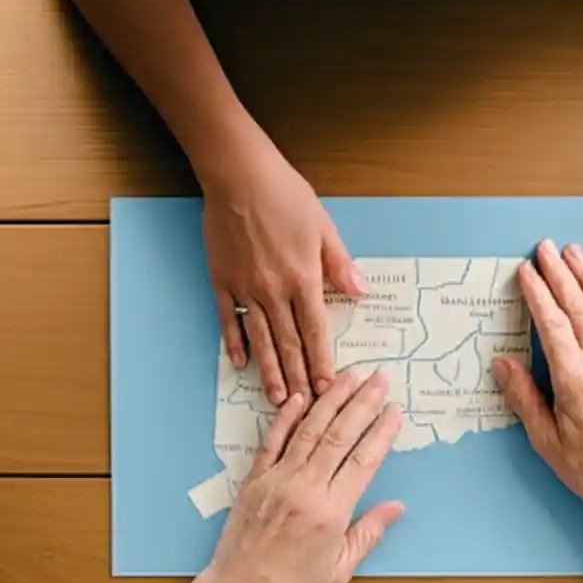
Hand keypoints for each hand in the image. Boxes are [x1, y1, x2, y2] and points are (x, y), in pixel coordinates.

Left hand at [197, 368, 403, 582]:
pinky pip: (273, 440)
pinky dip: (287, 415)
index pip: (364, 460)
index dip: (382, 432)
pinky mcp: (255, 478)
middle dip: (363, 403)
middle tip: (380, 379)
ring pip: (309, 429)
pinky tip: (302, 395)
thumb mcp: (340, 568)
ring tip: (349, 375)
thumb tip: (397, 506)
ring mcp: (277, 479)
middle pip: (340, 435)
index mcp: (331, 512)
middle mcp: (305, 488)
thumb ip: (369, 532)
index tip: (395, 412)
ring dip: (331, 399)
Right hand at [203, 148, 365, 404]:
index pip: (316, 330)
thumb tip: (360, 292)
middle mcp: (274, 290)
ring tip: (277, 398)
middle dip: (299, 377)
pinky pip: (229, 320)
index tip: (329, 387)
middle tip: (306, 407)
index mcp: (303, 278)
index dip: (323, 361)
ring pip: (260, 339)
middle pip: (288, 342)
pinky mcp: (222, 281)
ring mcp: (245, 288)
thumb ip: (340, 264)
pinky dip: (234, 344)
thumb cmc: (285, 195)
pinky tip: (239, 364)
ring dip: (270, 371)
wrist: (238, 175)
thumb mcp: (323, 226)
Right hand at [492, 240, 582, 534]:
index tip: (524, 270)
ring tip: (573, 251)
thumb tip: (501, 361)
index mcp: (575, 381)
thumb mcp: (544, 439)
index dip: (537, 294)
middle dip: (559, 274)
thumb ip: (524, 397)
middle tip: (543, 247)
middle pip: (579, 308)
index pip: (553, 324)